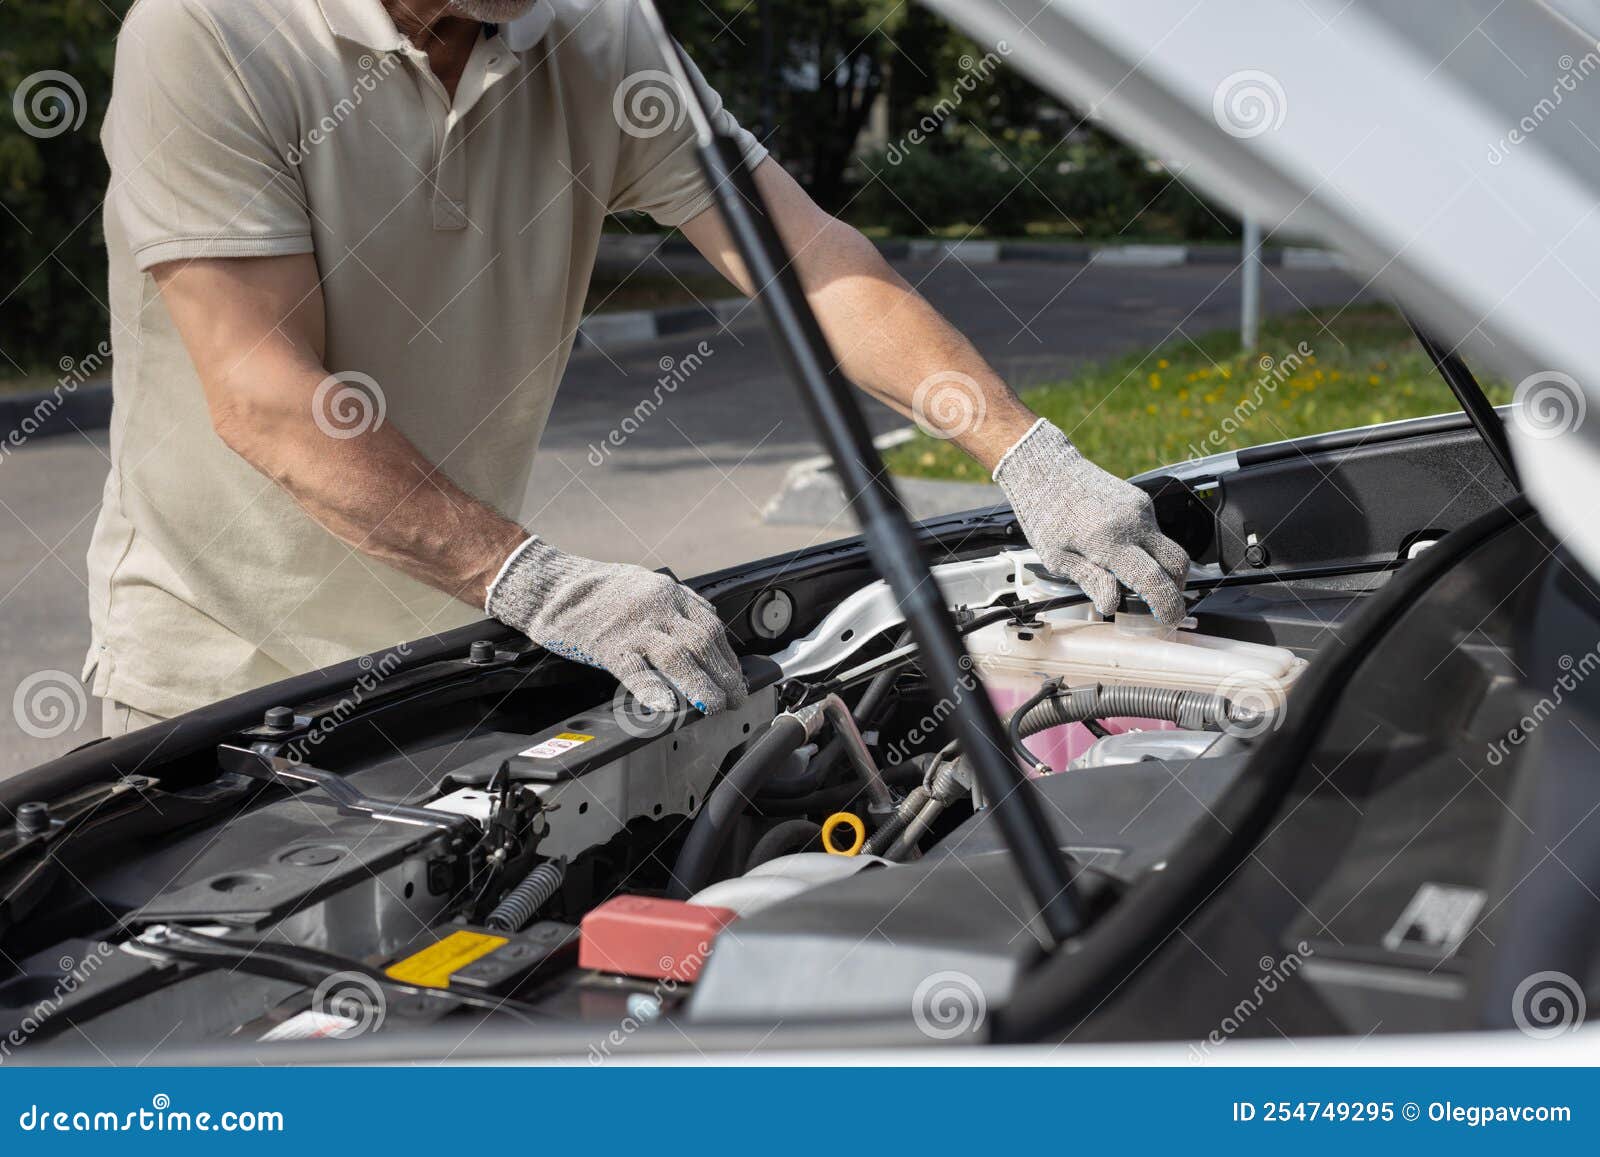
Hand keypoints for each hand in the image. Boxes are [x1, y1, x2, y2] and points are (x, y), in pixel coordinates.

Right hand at [486, 539, 746, 713]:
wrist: (552, 584)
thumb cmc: (597, 588)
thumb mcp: (645, 584)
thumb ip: (677, 603)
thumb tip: (708, 621)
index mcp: (669, 593)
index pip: (711, 626)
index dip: (727, 656)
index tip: (735, 677)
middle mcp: (658, 606)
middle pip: (703, 642)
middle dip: (724, 675)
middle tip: (735, 698)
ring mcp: (633, 626)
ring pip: (679, 656)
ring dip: (702, 685)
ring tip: (715, 706)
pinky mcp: (608, 644)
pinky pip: (635, 670)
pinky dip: (654, 688)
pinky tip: (667, 705)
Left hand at [993, 419, 1189, 622]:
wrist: (1047, 471)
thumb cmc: (1046, 515)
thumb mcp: (1057, 557)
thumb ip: (1090, 580)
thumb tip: (1111, 605)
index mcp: (1110, 540)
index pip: (1153, 580)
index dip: (1166, 605)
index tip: (1168, 620)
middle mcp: (1133, 522)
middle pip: (1178, 563)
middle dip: (1176, 589)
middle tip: (1164, 607)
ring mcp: (1141, 509)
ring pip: (1169, 547)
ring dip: (1162, 569)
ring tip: (1138, 582)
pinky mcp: (1141, 500)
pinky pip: (1156, 531)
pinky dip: (1150, 549)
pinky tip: (1127, 555)